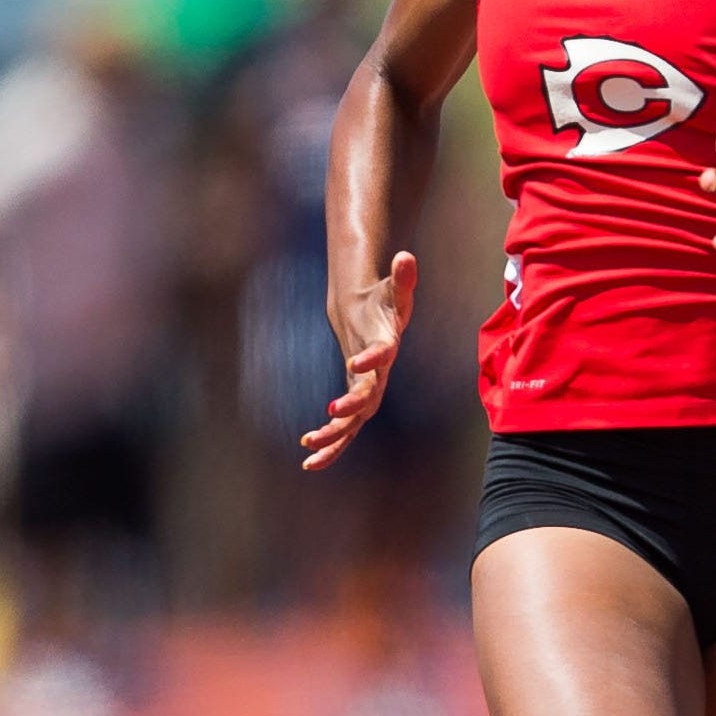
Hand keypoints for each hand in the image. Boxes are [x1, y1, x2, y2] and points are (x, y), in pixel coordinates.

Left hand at [300, 250, 416, 471]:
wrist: (374, 323)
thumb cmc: (383, 306)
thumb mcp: (393, 290)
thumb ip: (402, 278)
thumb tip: (407, 255)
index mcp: (386, 349)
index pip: (381, 356)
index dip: (371, 359)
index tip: (356, 362)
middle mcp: (379, 378)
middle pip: (367, 397)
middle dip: (350, 407)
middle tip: (331, 413)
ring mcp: (367, 395)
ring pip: (352, 424)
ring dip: (332, 439)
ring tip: (308, 449)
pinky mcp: (354, 406)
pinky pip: (342, 432)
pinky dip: (328, 446)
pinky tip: (308, 460)